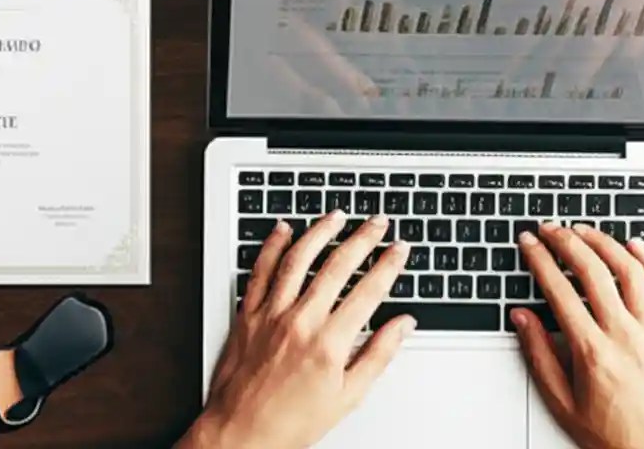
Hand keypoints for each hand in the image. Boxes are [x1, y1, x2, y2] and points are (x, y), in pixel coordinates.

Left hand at [179, 211, 413, 448]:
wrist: (241, 433)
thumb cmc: (291, 423)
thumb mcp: (348, 396)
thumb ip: (378, 355)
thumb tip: (402, 326)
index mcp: (330, 343)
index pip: (368, 291)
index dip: (388, 265)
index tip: (399, 249)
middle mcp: (300, 321)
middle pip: (337, 266)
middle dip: (362, 239)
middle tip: (377, 223)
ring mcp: (271, 314)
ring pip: (298, 259)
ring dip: (320, 232)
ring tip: (337, 216)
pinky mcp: (248, 315)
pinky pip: (260, 271)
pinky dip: (271, 246)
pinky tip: (283, 230)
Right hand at [511, 223, 643, 448]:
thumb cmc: (614, 434)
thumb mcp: (562, 402)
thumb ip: (539, 355)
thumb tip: (522, 318)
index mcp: (593, 352)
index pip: (559, 290)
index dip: (540, 260)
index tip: (529, 244)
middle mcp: (625, 335)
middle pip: (593, 270)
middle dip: (567, 240)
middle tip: (551, 228)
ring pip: (630, 270)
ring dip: (605, 242)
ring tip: (584, 230)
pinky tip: (635, 246)